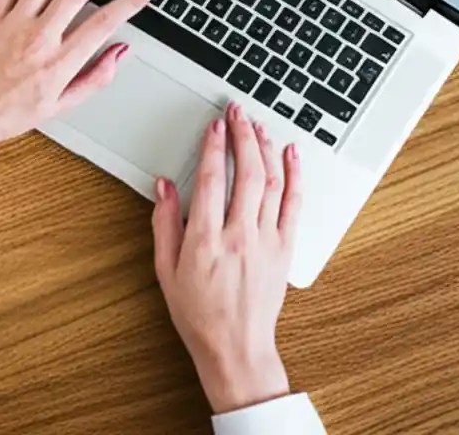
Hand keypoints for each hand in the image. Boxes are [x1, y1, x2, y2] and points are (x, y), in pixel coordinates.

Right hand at [152, 102, 302, 413]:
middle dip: (242, 135)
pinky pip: (294, 204)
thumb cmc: (198, 313)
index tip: (213, 126)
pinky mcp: (285, 249)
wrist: (236, 347)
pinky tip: (291, 154)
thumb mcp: (165, 269)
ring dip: (266, 147)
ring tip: (258, 125)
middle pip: (246, 172)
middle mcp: (240, 236)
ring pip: (272, 182)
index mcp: (205, 239)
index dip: (213, 146)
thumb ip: (164, 223)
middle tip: (237, 111)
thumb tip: (163, 186)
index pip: (212, 179)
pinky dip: (295, 175)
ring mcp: (267, 241)